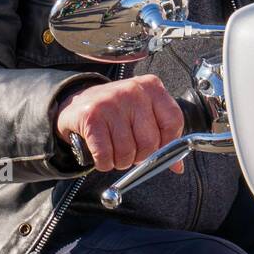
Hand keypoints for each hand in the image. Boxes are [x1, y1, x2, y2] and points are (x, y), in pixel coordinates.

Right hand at [55, 75, 185, 173]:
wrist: (77, 104)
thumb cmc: (116, 112)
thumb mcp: (142, 114)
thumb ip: (162, 135)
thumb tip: (177, 166)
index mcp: (152, 87)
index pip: (173, 121)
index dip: (168, 143)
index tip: (158, 151)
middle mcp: (133, 91)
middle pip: (150, 141)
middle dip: (140, 156)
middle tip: (130, 152)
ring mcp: (111, 102)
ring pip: (127, 151)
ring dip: (120, 161)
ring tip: (114, 150)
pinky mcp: (91, 116)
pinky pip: (105, 154)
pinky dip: (104, 163)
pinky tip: (101, 155)